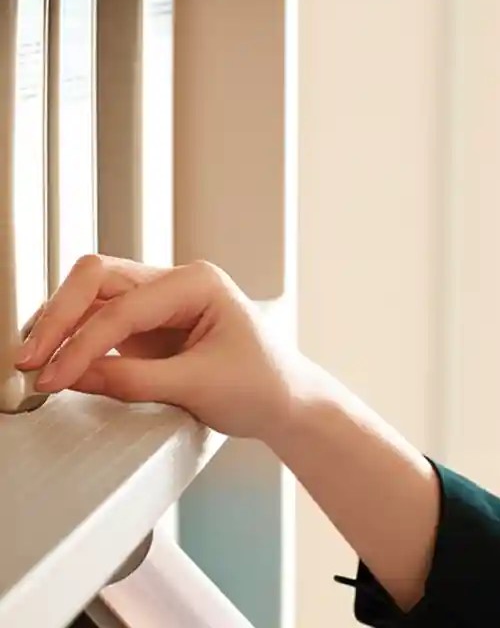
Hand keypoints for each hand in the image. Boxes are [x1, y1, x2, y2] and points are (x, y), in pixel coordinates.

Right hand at [14, 255, 317, 440]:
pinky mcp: (147, 327)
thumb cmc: (264, 385)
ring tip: (34, 363)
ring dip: (60, 326)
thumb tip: (75, 377)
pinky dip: (74, 341)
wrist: (286, 401)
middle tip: (29, 359)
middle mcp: (175, 284)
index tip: (55, 376)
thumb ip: (134, 380)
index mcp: (198, 283)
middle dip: (58, 317)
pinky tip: (58, 363)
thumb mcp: (199, 386)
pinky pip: (98, 322)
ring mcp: (159, 303)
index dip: (83, 344)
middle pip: (96, 280)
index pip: (123, 306)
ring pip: (91, 297)